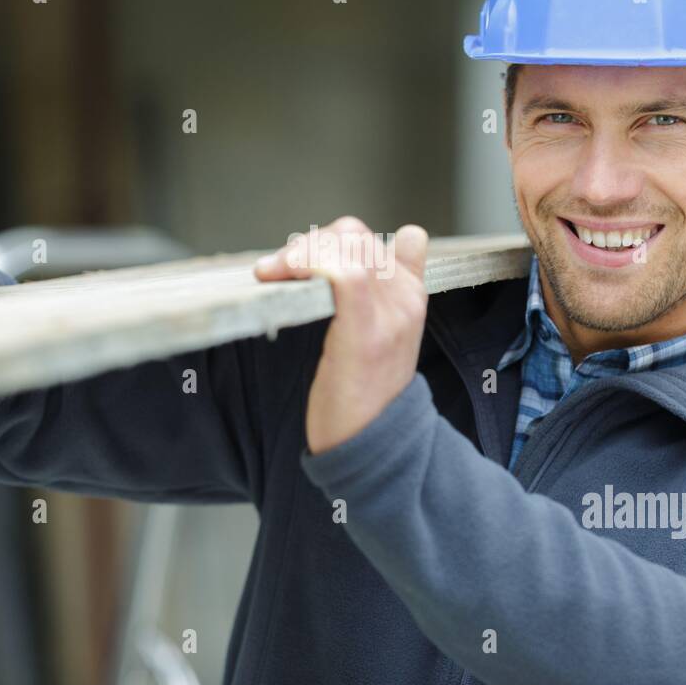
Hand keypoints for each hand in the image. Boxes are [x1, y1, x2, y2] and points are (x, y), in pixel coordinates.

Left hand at [254, 217, 428, 453]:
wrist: (374, 449)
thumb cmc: (363, 396)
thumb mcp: (380, 339)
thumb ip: (373, 298)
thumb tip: (337, 263)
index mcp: (412, 297)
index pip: (388, 235)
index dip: (341, 239)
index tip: (309, 261)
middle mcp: (406, 300)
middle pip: (356, 236)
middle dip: (308, 243)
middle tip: (278, 270)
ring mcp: (390, 316)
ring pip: (348, 246)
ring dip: (299, 252)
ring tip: (274, 274)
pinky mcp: (365, 336)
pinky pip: (343, 274)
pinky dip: (307, 264)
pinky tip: (282, 278)